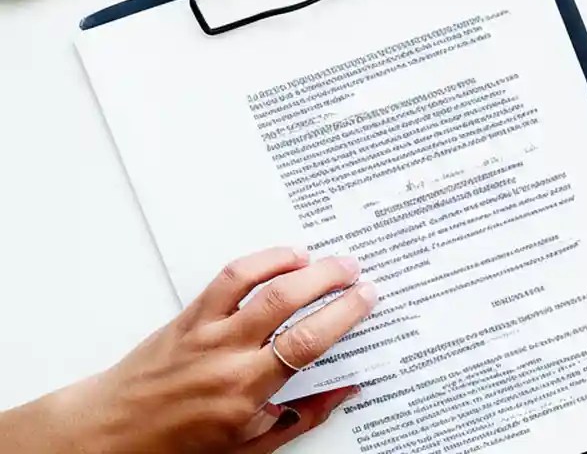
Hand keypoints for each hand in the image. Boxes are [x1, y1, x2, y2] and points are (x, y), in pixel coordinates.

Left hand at [0, 247, 377, 453]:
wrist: (112, 432)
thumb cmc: (177, 445)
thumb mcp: (249, 448)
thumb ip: (300, 418)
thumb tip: (343, 392)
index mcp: (244, 391)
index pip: (305, 343)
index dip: (343, 314)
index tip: (366, 297)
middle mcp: (225, 354)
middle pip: (286, 301)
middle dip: (329, 280)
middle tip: (354, 271)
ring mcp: (205, 331)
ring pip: (258, 283)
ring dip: (297, 264)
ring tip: (324, 260)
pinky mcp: (188, 316)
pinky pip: (228, 278)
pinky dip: (261, 262)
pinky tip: (283, 259)